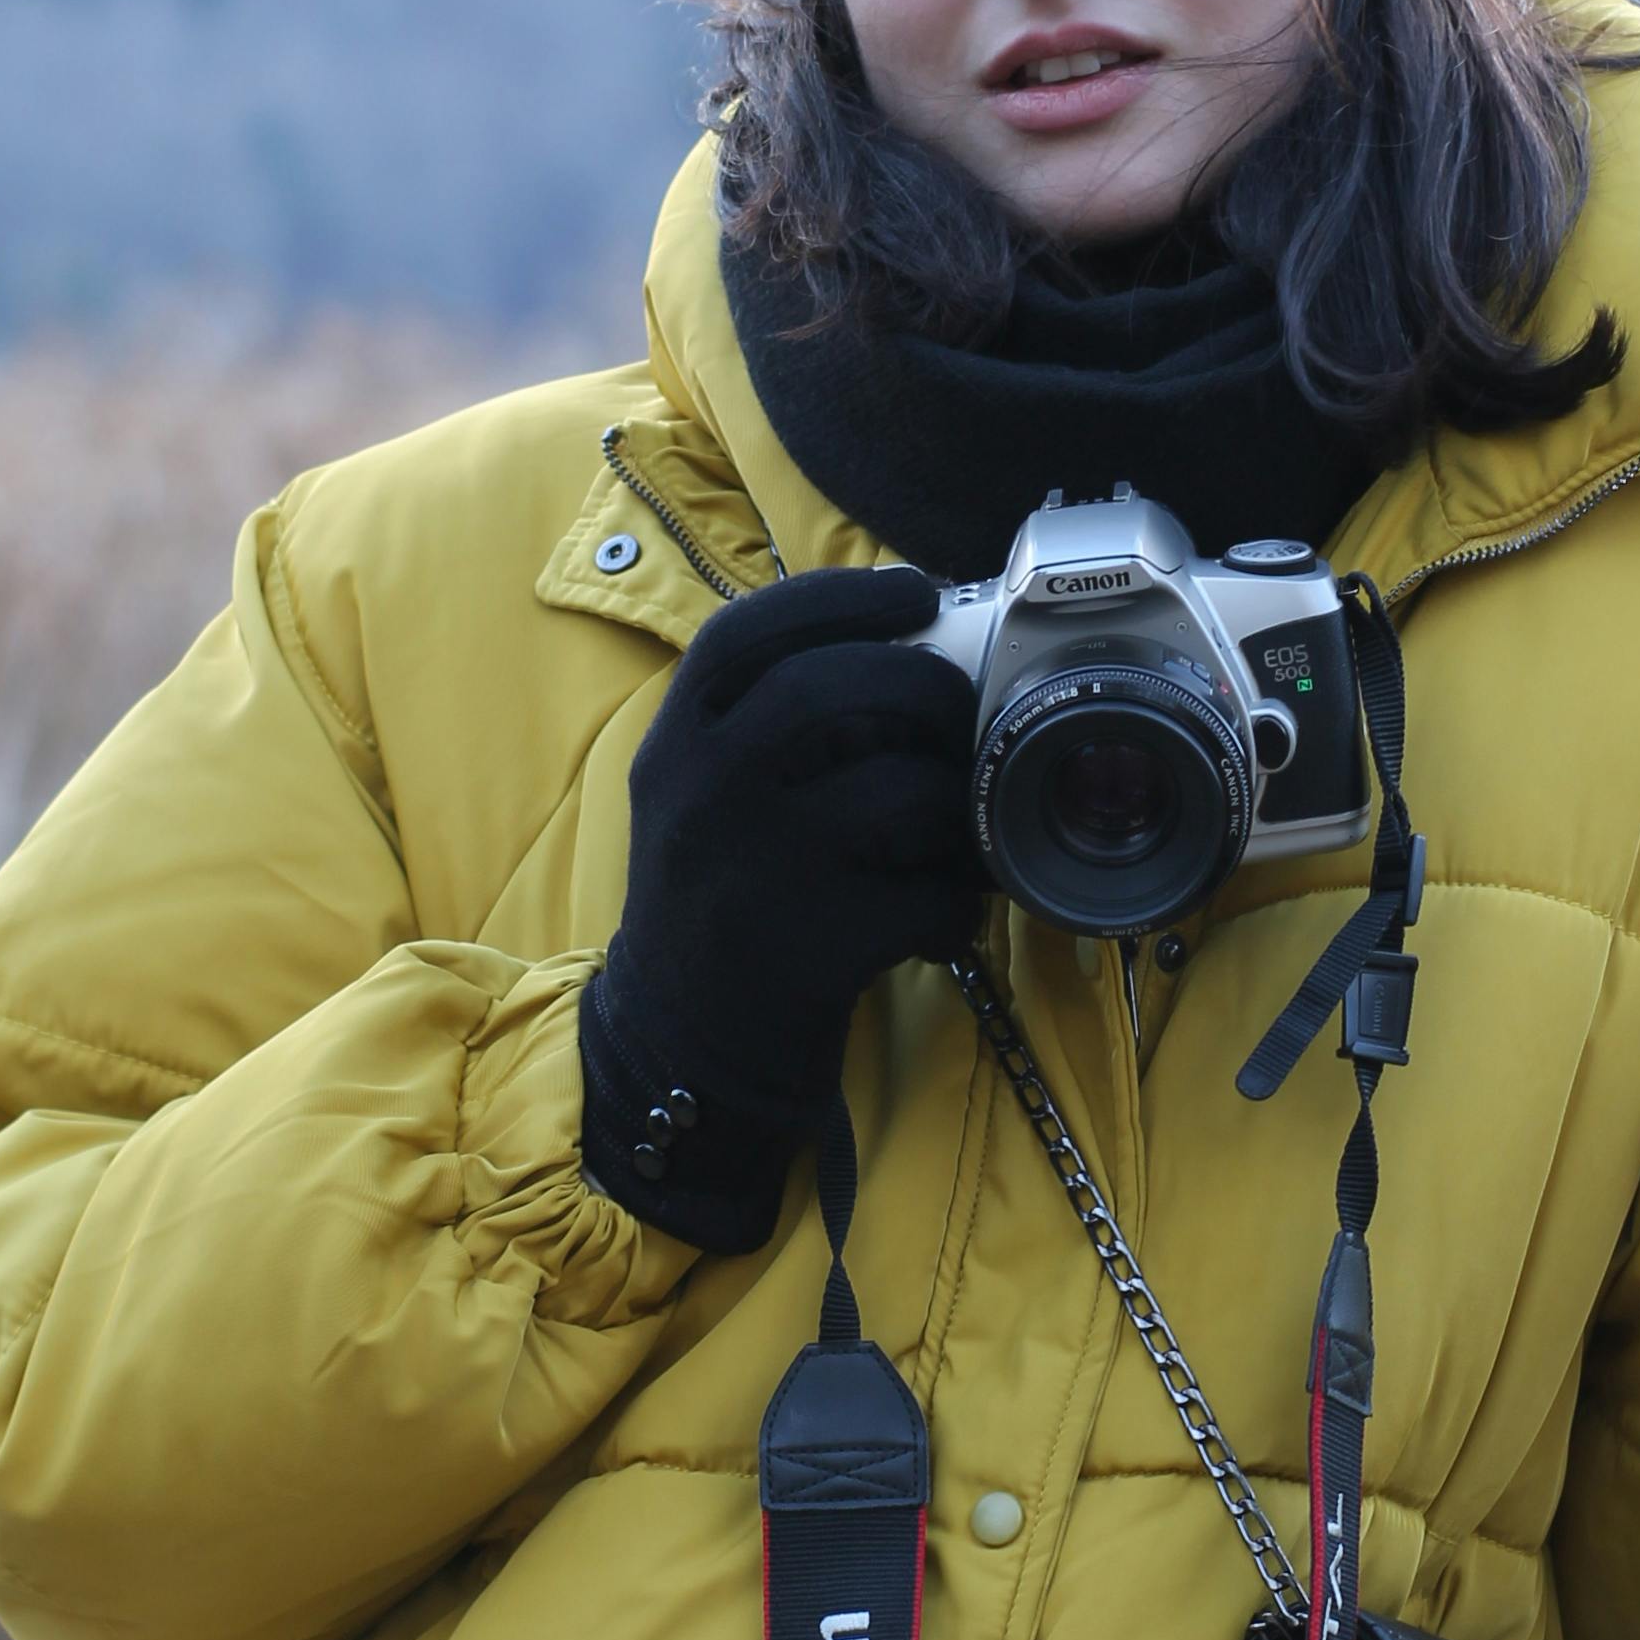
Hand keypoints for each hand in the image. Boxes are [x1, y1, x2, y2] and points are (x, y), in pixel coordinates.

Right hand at [580, 567, 982, 1245]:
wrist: (677, 1049)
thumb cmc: (717, 900)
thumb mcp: (703, 797)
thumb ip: (768, 724)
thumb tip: (907, 649)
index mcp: (672, 746)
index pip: (744, 633)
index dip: (839, 597)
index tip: (916, 590)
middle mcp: (698, 795)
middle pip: (827, 688)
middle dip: (922, 683)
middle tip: (964, 705)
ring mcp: (753, 872)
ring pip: (896, 792)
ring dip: (957, 801)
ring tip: (968, 822)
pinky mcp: (808, 951)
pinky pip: (924, 897)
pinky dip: (957, 901)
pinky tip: (947, 910)